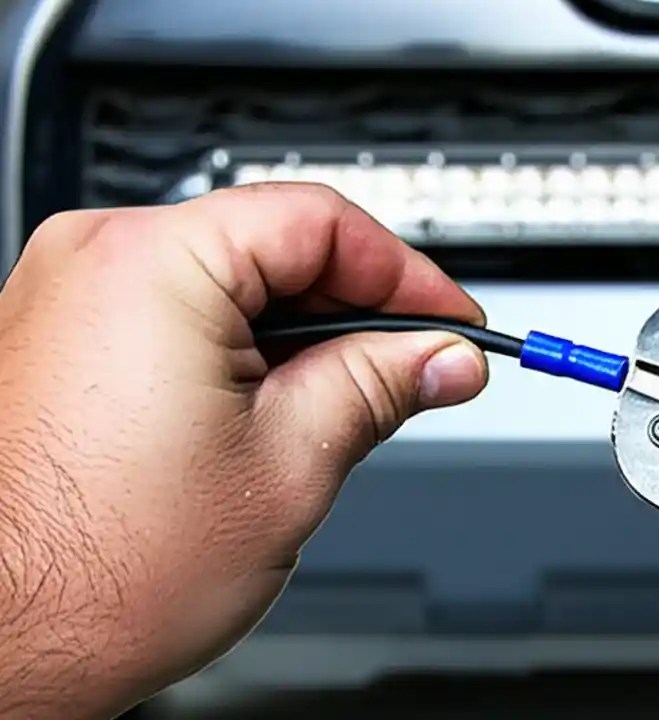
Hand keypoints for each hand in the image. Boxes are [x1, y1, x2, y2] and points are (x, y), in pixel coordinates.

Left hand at [0, 184, 488, 718]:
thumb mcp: (288, 468)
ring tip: (339, 412)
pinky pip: (176, 313)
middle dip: (357, 312)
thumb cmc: (98, 572)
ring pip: (229, 282)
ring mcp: (65, 298)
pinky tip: (270, 416)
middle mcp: (94, 260)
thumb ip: (380, 387)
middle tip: (417, 374)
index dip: (407, 275)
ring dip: (301, 338)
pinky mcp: (56, 340)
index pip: (321, 220)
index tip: (452, 324)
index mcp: (151, 264)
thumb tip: (442, 357)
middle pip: (274, 244)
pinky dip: (240, 352)